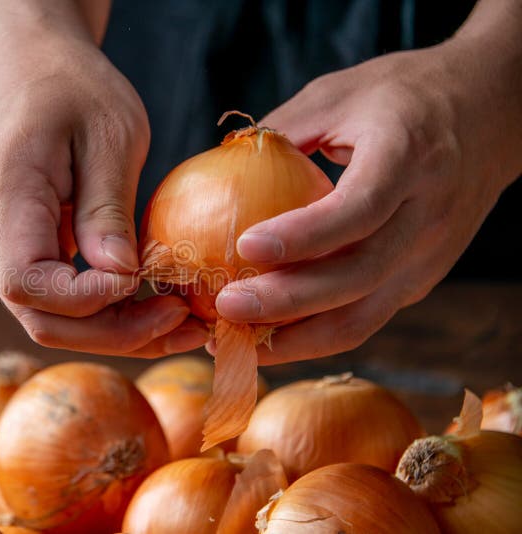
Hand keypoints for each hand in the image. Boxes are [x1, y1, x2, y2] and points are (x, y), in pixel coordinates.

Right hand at [0, 4, 207, 356]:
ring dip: (113, 330)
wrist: (34, 68)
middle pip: (38, 315)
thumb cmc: (74, 87)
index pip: (27, 280)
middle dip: (113, 331)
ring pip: (48, 316)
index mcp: (4, 191)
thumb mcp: (109, 134)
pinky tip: (147, 304)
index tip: (143, 282)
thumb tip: (120, 278)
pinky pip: (53, 298)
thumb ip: (107, 209)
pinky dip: (102, 312)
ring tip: (178, 320)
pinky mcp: (12, 249)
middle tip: (183, 320)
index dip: (86, 300)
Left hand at [215, 9, 521, 363]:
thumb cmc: (404, 94)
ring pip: (364, 315)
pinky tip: (271, 336)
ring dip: (298, 338)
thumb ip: (282, 130)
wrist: (492, 110)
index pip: (359, 209)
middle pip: (358, 276)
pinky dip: (316, 335)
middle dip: (287, 303)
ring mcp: (429, 254)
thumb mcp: (339, 92)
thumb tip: (217, 165)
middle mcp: (427, 215)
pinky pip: (367, 316)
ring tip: (237, 340)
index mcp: (408, 157)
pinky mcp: (421, 277)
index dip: (303, 235)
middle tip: (225, 307)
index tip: (245, 245)